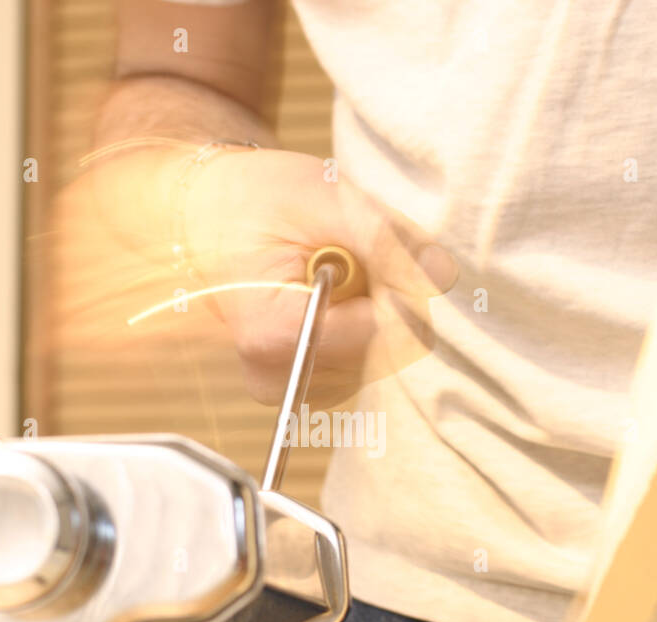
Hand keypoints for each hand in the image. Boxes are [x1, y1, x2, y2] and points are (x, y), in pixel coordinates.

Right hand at [184, 147, 457, 403]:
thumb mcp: (319, 197)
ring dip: (378, 306)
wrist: (214, 219)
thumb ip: (383, 236)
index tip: (373, 244)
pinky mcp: (315, 388)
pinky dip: (369, 321)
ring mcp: (299, 390)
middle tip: (346, 251)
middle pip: (386, 350)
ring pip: (386, 355)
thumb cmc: (259, 202)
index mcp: (273, 336)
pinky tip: (336, 294)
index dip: (397, 287)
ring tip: (334, 270)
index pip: (378, 334)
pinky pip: (374, 359)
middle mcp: (282, 378)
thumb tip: (442, 275)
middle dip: (387, 295)